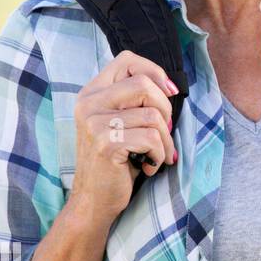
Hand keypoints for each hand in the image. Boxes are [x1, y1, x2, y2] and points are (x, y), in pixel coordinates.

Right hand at [71, 50, 178, 221]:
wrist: (94, 200)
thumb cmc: (118, 160)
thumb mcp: (123, 122)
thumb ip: (136, 100)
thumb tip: (171, 87)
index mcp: (92, 92)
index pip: (127, 60)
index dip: (155, 72)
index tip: (169, 93)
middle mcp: (88, 103)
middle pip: (144, 84)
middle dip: (165, 109)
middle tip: (162, 132)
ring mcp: (94, 123)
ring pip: (153, 114)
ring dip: (165, 139)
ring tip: (157, 153)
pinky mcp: (105, 143)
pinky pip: (151, 138)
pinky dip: (160, 153)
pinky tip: (150, 165)